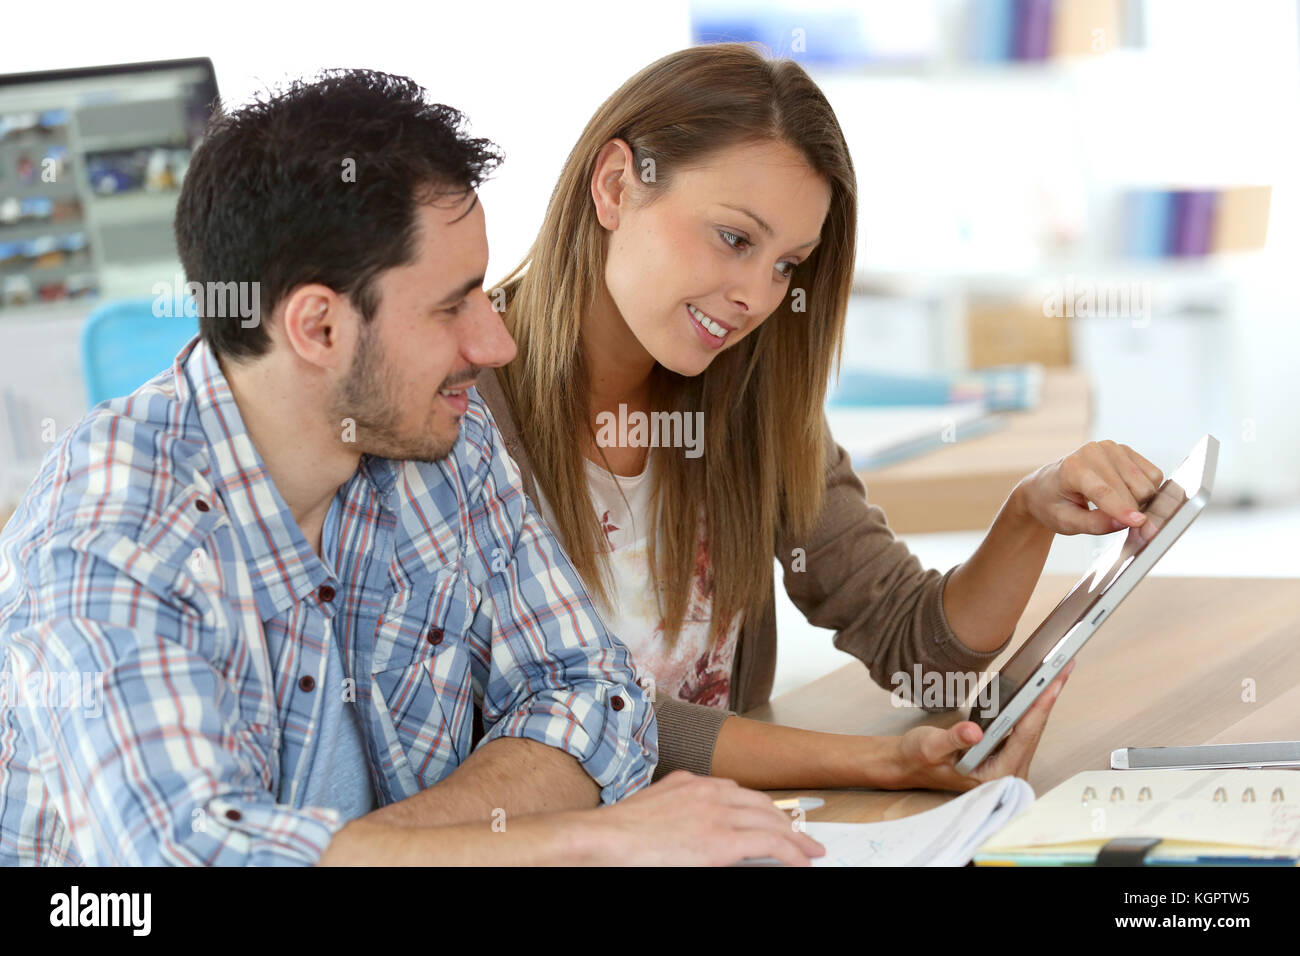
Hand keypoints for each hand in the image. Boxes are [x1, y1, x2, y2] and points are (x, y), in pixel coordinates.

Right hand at [578, 770, 825, 865]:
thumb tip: (690, 826)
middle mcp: (708, 791)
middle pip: (759, 804)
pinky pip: (769, 843)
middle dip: (783, 820)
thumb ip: (677, 808)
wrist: (603, 838)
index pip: (737, 792)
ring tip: (809, 851)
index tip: (771, 818)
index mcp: (690, 782)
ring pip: (771, 821)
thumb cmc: (617, 832)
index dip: (760, 808)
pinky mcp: (721, 840)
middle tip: (801, 836)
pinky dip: (792, 852)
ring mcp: (716, 813)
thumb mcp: (652, 808)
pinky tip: (802, 861)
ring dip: (794, 837)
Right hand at [882, 660, 1073, 791]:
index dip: (1038, 707)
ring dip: (1043, 700)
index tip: (1052, 684)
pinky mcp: (1005, 754)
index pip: (1023, 736)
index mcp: (994, 776)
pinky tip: (1040, 688)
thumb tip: (974, 731)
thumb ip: (952, 739)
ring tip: (1057, 672)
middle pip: (1034, 731)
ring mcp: (1009, 765)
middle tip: (1063, 667)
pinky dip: (1031, 706)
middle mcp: (1008, 774)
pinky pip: (1024, 728)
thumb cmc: (917, 758)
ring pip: (1032, 729)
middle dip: (1048, 698)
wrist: (908, 763)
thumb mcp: (930, 746)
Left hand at [1018, 441, 1163, 536]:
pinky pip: (1153, 475)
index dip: (1123, 509)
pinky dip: (1146, 489)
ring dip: (1139, 501)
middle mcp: (1092, 452)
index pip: (1104, 491)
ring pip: (1146, 483)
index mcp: (1072, 468)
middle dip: (1131, 511)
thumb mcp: (1066, 522)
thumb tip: (1124, 522)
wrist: (1044, 487)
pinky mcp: (1125, 450)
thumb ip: (1095, 524)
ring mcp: (1111, 448)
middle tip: (1112, 518)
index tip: (1139, 523)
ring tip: (1114, 505)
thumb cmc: (1052, 505)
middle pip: (1132, 490)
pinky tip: (1125, 493)